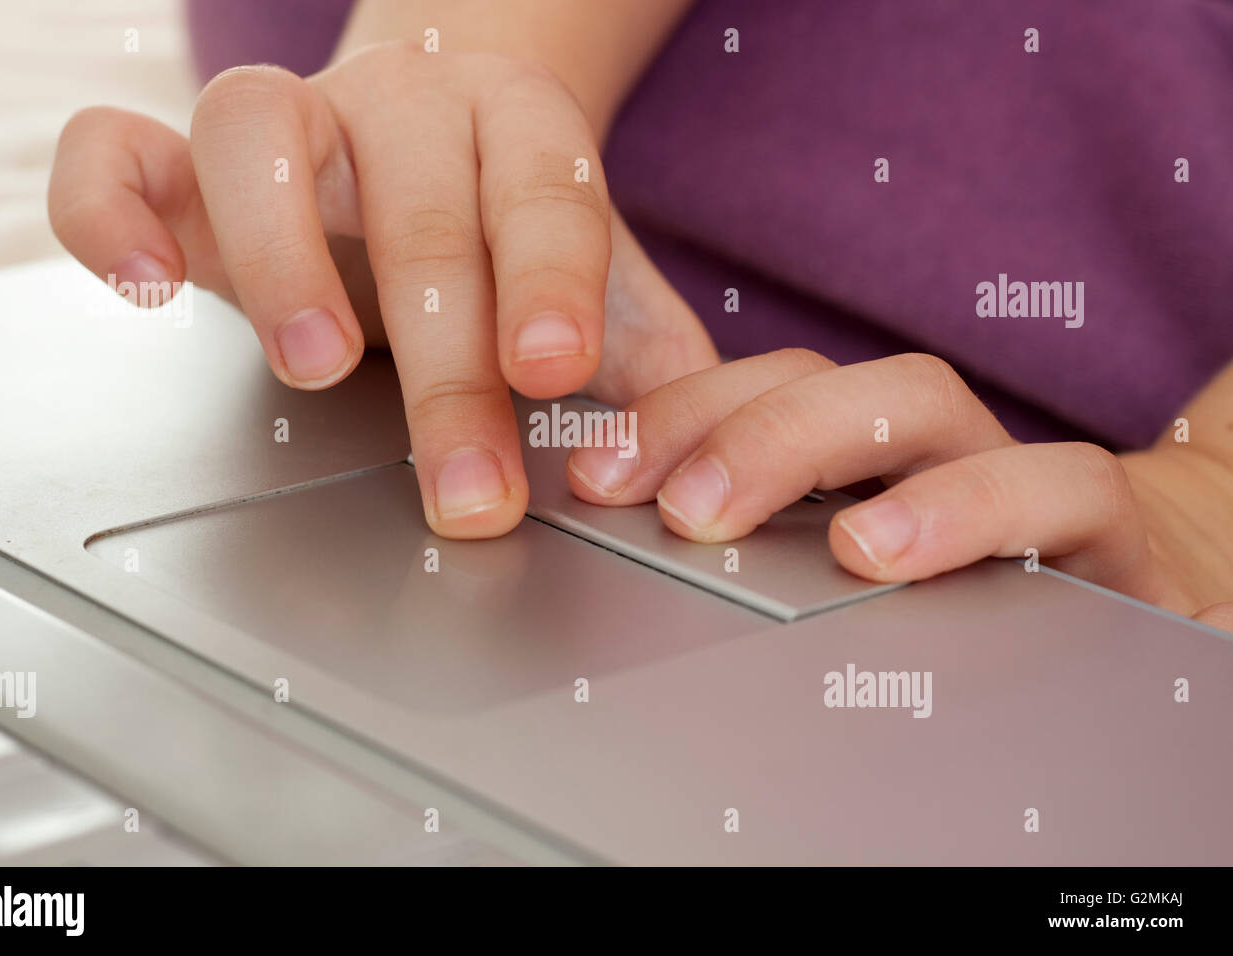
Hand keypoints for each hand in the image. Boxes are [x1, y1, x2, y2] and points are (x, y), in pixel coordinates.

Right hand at [49, 43, 714, 537]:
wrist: (436, 148)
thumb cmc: (515, 231)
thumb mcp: (596, 289)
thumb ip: (645, 356)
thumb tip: (687, 452)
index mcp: (517, 125)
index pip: (541, 190)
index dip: (548, 278)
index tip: (554, 372)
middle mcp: (401, 106)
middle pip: (420, 213)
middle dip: (446, 366)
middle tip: (467, 484)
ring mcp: (288, 120)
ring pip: (255, 135)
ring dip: (283, 257)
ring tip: (314, 365)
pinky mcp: (185, 157)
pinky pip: (113, 148)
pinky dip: (108, 210)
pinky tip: (149, 288)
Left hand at [566, 349, 1232, 630]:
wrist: (1133, 608)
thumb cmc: (962, 597)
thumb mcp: (835, 578)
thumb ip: (752, 546)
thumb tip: (620, 537)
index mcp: (851, 451)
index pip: (754, 388)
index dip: (670, 415)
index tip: (596, 475)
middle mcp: (922, 443)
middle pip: (823, 381)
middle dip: (732, 427)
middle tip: (668, 501)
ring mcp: (1007, 469)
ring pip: (921, 403)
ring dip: (819, 446)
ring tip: (751, 518)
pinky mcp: (1100, 525)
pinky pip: (1059, 487)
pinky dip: (970, 509)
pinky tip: (886, 550)